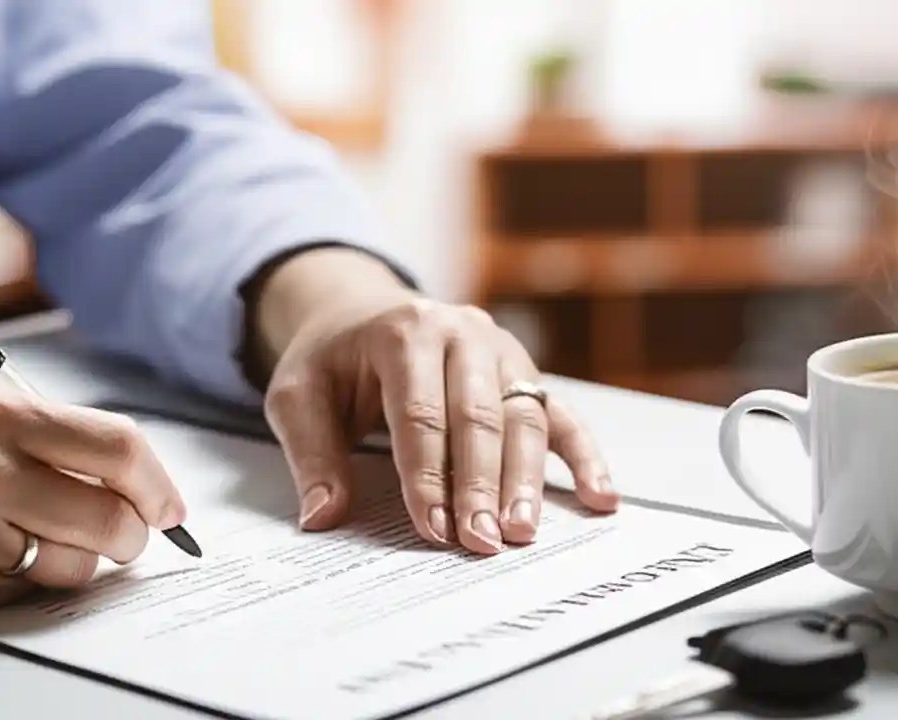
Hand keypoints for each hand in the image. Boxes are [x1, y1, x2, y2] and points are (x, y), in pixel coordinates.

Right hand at [0, 387, 183, 612]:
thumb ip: (62, 442)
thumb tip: (146, 483)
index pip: (118, 448)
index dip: (158, 482)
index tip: (170, 505)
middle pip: (113, 517)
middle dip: (135, 533)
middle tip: (127, 532)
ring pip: (82, 563)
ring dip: (83, 558)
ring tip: (37, 534)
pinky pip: (38, 592)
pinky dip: (37, 579)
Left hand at [249, 248, 618, 554]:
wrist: (360, 314)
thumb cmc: (331, 359)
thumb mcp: (297, 395)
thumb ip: (311, 455)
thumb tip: (323, 517)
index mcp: (404, 331)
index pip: (420, 413)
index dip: (427, 475)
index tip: (433, 527)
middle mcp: (460, 332)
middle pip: (478, 416)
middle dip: (479, 484)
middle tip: (480, 541)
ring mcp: (500, 351)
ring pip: (523, 416)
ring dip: (527, 478)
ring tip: (523, 530)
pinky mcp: (523, 373)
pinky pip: (561, 413)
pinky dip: (583, 455)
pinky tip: (600, 497)